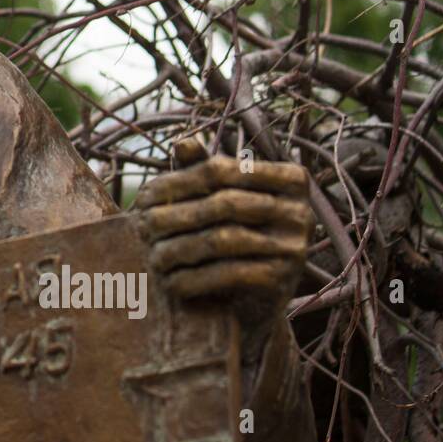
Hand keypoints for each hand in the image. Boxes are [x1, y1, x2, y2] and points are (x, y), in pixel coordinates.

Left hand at [135, 148, 313, 352]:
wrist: (255, 299)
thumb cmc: (232, 233)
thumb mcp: (218, 196)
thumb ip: (203, 169)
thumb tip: (182, 142)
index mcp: (290, 179)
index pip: (222, 169)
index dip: (178, 180)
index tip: (143, 196)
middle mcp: (301, 210)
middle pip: (224, 203)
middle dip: (176, 215)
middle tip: (141, 227)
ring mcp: (296, 246)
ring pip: (225, 239)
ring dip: (180, 248)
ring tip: (152, 256)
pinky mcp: (286, 280)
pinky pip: (232, 274)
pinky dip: (196, 278)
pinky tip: (171, 282)